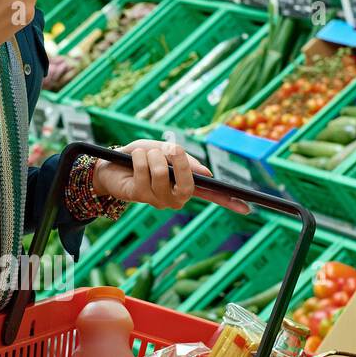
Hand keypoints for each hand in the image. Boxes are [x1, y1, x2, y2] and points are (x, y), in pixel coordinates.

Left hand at [91, 140, 249, 214]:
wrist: (108, 164)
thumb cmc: (140, 157)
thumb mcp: (163, 151)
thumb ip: (182, 159)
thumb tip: (205, 173)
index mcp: (185, 185)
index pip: (211, 195)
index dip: (228, 201)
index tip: (247, 207)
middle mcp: (174, 198)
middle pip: (188, 186)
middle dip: (181, 164)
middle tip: (173, 149)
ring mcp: (157, 200)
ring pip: (161, 175)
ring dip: (153, 156)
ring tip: (144, 153)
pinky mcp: (139, 196)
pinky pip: (144, 173)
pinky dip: (139, 158)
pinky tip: (134, 158)